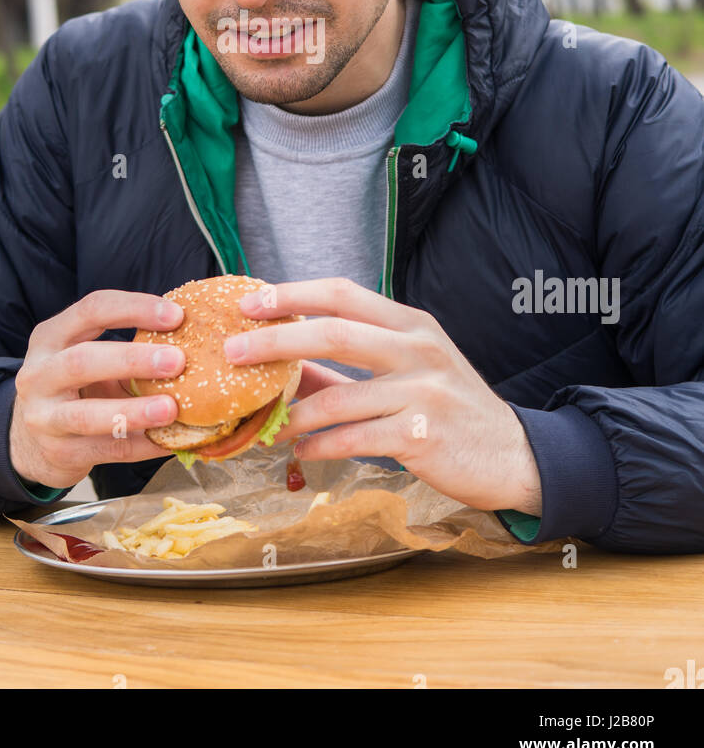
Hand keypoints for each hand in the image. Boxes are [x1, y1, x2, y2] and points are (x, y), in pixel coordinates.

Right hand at [10, 289, 185, 487]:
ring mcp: (43, 417)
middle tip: (177, 361)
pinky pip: (106, 450)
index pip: (91, 310)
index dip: (134, 308)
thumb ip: (127, 344)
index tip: (177, 315)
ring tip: (171, 409)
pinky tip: (169, 441)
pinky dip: (141, 446)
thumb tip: (196, 336)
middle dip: (132, 360)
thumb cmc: (76, 386)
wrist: (31, 440)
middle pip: (83, 361)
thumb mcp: (87, 355)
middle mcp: (38, 373)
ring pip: (87, 414)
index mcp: (51, 336)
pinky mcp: (59, 453)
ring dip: (134, 410)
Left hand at [224, 278, 542, 514]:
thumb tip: (281, 367)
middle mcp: (418, 348)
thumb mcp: (406, 373)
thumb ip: (344, 369)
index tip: (249, 303)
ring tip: (268, 425)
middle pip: (334, 332)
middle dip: (276, 341)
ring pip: (339, 397)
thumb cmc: (450, 408)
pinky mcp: (423, 435)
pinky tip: (304, 451)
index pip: (342, 294)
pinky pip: (355, 439)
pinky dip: (322, 446)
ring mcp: (423, 391)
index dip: (292, 294)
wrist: (514, 454)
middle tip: (233, 352)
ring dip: (293, 413)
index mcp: (410, 323)